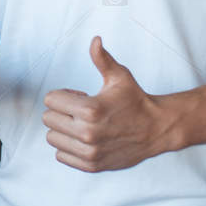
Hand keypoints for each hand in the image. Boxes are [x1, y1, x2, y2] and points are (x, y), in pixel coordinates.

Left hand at [42, 36, 172, 172]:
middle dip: (61, 112)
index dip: (63, 95)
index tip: (79, 96)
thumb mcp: (120, 77)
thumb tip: (95, 39)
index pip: (50, 100)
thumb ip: (102, 59)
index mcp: (90, 110)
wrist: (157, 129)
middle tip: (81, 111)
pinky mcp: (92, 165)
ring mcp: (89, 152)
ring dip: (63, 130)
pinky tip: (85, 139)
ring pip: (52, 138)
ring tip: (83, 125)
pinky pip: (61, 156)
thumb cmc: (136, 100)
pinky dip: (69, 147)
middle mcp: (87, 133)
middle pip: (48, 119)